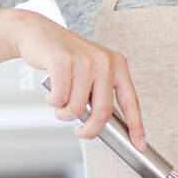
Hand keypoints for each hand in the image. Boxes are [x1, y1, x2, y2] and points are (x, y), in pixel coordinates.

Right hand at [12, 10, 145, 149]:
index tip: (139, 144)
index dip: (136, 125)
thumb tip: (103, 125)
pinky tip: (52, 90)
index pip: (131, 101)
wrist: (38, 33)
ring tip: (61, 100)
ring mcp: (84, 61)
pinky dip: (53, 102)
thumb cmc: (65, 58)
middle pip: (103, 112)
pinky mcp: (63, 62)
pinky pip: (59, 100)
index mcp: (117, 65)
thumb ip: (100, 94)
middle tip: (81, 133)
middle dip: (90, 130)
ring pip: (77, 109)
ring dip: (64, 113)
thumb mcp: (91, 71)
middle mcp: (104, 62)